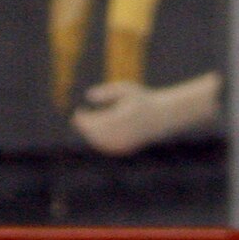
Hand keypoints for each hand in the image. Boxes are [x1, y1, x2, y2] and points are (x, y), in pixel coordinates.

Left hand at [71, 78, 211, 155]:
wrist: (161, 118)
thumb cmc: (142, 99)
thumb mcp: (125, 90)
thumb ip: (106, 92)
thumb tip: (88, 96)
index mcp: (120, 118)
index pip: (94, 122)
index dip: (83, 118)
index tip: (78, 112)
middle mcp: (121, 133)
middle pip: (94, 134)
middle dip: (84, 127)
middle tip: (77, 119)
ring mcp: (123, 143)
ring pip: (99, 143)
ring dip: (90, 135)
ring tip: (84, 125)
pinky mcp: (124, 149)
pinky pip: (106, 147)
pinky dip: (98, 141)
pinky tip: (94, 133)